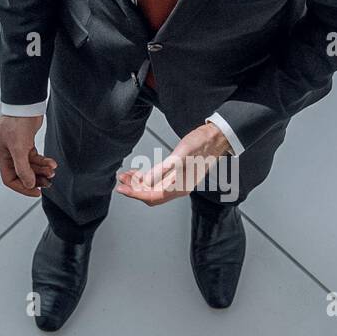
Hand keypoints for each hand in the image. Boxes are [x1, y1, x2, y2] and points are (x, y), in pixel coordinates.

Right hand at [0, 115, 55, 196]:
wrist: (25, 104)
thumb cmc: (17, 122)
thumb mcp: (19, 148)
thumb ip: (23, 168)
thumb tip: (29, 184)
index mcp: (4, 156)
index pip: (9, 179)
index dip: (22, 188)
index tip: (36, 192)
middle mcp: (10, 154)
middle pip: (23, 174)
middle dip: (36, 179)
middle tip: (48, 183)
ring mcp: (19, 148)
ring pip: (31, 166)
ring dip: (42, 170)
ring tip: (53, 171)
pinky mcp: (28, 143)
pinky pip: (36, 158)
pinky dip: (44, 161)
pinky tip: (52, 163)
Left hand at [115, 122, 229, 205]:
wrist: (216, 139)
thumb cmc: (201, 144)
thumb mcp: (180, 155)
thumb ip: (164, 169)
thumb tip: (147, 181)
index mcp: (179, 186)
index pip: (151, 196)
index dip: (134, 193)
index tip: (122, 189)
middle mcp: (178, 188)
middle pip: (150, 195)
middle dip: (134, 189)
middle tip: (120, 181)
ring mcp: (178, 183)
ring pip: (154, 189)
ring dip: (139, 184)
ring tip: (127, 176)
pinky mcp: (178, 176)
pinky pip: (159, 182)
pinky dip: (147, 179)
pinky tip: (140, 172)